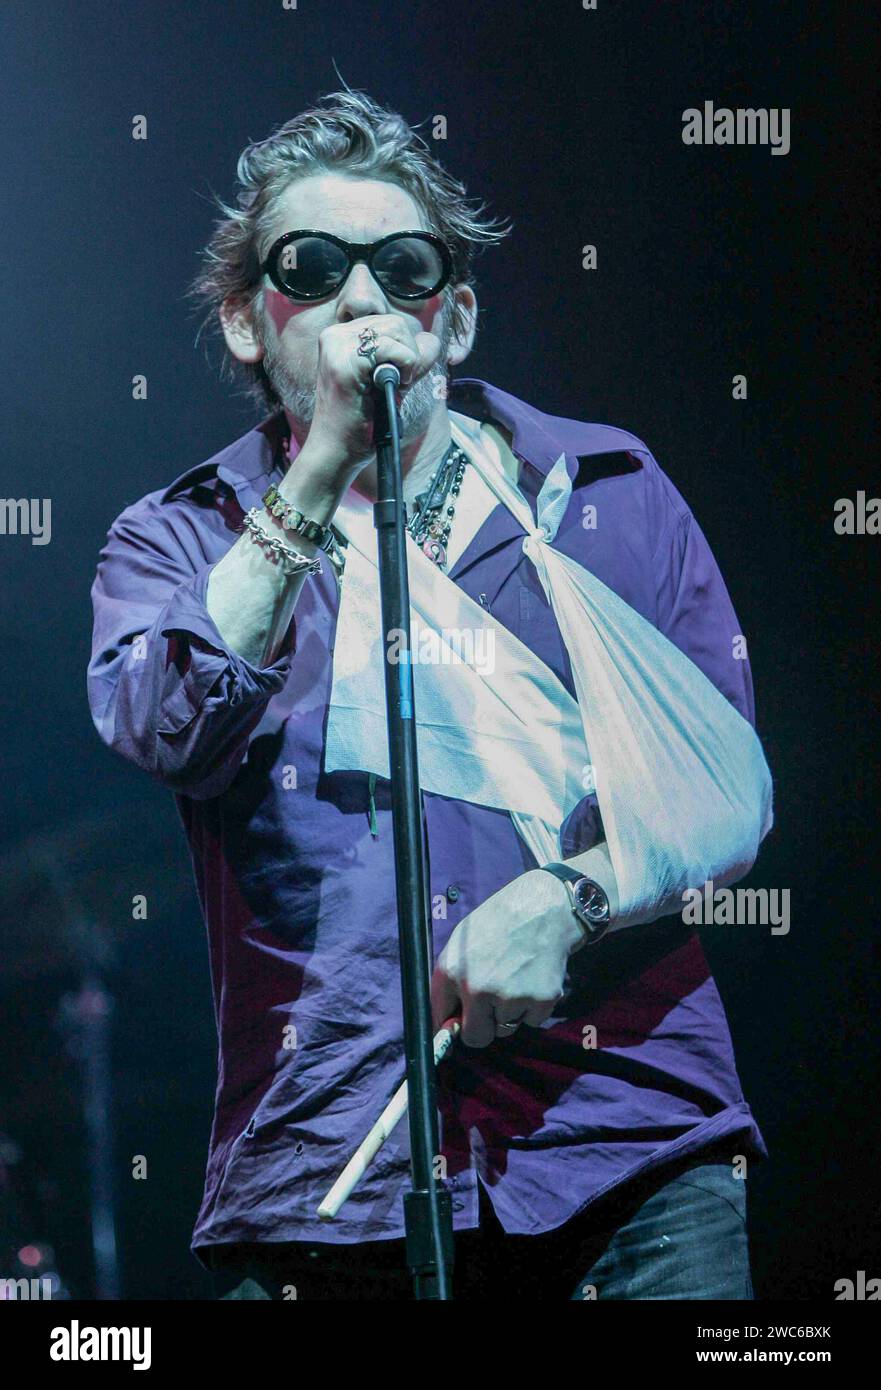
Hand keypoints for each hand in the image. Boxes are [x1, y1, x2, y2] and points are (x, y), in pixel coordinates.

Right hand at [303, 314, 440, 481]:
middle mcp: (335, 335)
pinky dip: (405, 367)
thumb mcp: (388, 382)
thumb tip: (430, 340)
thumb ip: (407, 358)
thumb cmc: (362, 424)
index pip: (390, 323)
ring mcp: (336, 345)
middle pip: (396, 322)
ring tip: (392, 386)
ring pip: (397, 328)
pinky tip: (393, 387)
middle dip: (408, 354)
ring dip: (407, 361)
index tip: (396, 379)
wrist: (336, 453)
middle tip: (397, 385)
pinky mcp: (344, 362)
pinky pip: (394, 348)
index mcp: (341, 337)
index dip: (405, 350)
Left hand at [430, 868, 582, 1047]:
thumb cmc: (498, 923)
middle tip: (492, 1004)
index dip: (451, 1025)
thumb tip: (447, 1026)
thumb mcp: (461, 943)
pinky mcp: (540, 1000)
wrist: (543, 908)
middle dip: (483, 1027)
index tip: (460, 1023)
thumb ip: (450, 984)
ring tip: (515, 977)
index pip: (441, 1020)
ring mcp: (510, 997)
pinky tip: (532, 978)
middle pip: (476, 1038)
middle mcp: (477, 988)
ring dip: (509, 1013)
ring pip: (505, 1029)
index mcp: (451, 971)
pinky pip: (531, 1021)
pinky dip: (533, 1007)